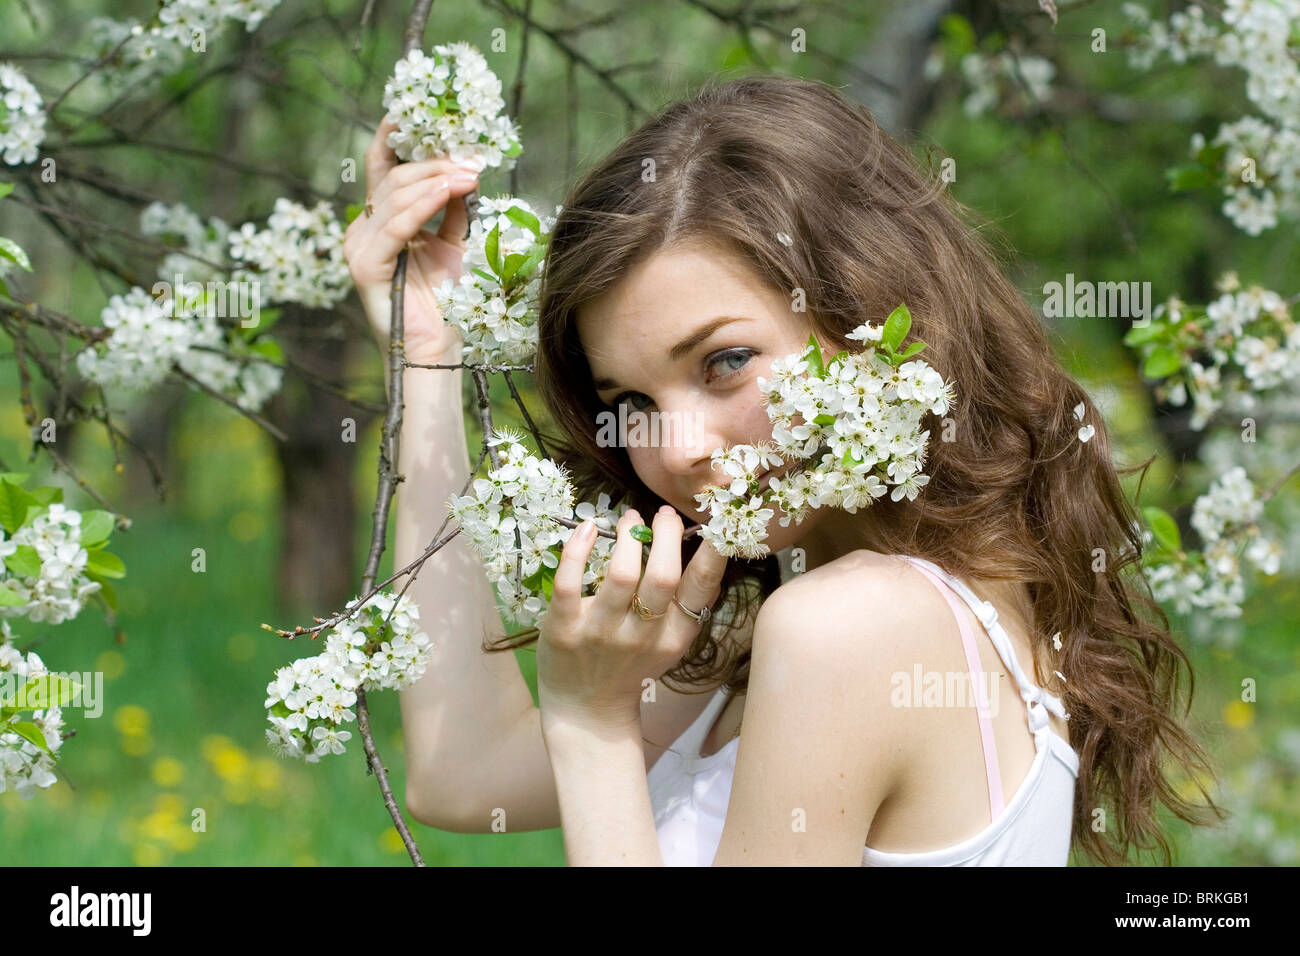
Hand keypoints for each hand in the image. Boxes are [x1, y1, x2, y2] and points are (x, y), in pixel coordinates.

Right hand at [342, 116, 482, 365]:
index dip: (396, 136)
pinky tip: (449, 190)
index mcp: (379, 219)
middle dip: (435, 162)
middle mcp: (362, 228)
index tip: (421, 111)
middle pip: (395, 177)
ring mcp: (358, 245)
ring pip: (396, 196)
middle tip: (472, 157)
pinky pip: (396, 225)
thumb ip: (452, 208)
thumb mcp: (453, 243)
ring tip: (469, 172)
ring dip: (436, 179)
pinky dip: (424, 205)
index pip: (383, 166)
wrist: (436, 348)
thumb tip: (465, 170)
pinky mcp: (364, 265)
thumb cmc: (446, 300)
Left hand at [537, 505, 729, 733]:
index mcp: (674, 636)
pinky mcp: (563, 630)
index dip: (713, 552)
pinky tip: (587, 529)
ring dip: (629, 537)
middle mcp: (642, 636)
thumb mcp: (669, 642)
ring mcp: (600, 633)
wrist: (587, 709)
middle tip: (663, 515)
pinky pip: (569, 584)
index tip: (714, 521)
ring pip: (621, 576)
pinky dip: (578, 550)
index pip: (702, 589)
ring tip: (629, 518)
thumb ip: (687, 605)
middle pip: (663, 577)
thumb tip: (710, 549)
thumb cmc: (630, 665)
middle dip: (667, 536)